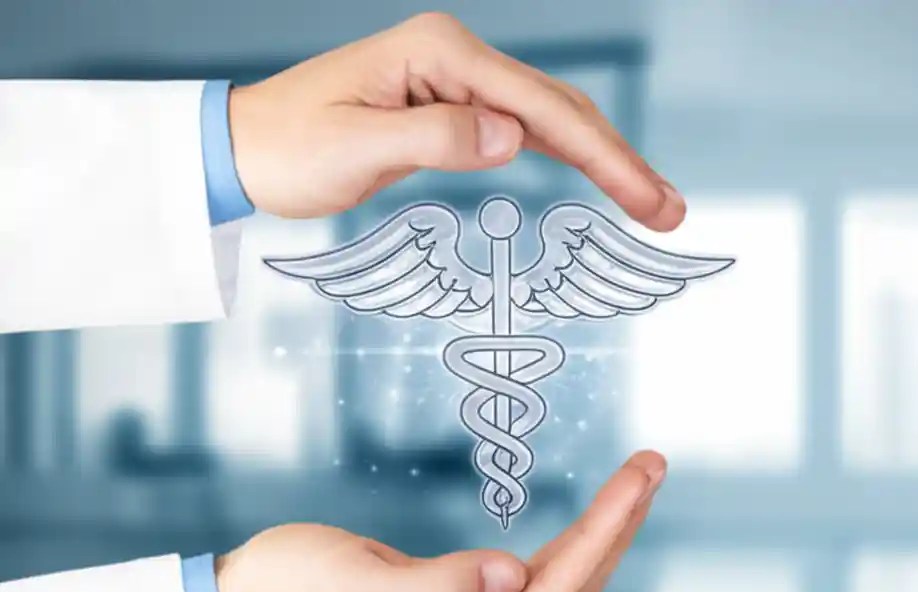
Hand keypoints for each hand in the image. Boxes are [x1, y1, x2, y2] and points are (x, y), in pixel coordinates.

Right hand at [214, 451, 664, 591]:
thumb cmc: (298, 590)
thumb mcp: (357, 588)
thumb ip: (438, 587)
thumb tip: (512, 574)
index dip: (601, 534)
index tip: (635, 482)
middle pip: (571, 588)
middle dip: (617, 525)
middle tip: (652, 465)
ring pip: (562, 582)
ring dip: (604, 530)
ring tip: (639, 478)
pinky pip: (539, 577)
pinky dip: (573, 540)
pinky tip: (597, 517)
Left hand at [227, 13, 684, 229]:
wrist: (245, 146)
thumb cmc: (288, 146)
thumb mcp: (355, 149)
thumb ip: (437, 139)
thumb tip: (513, 138)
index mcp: (441, 53)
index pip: (541, 107)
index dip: (604, 157)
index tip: (648, 200)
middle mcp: (457, 56)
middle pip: (561, 107)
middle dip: (620, 161)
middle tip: (671, 212)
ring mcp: (459, 79)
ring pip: (553, 118)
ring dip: (606, 161)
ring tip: (656, 202)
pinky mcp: (455, 105)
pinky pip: (527, 129)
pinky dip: (570, 157)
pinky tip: (604, 176)